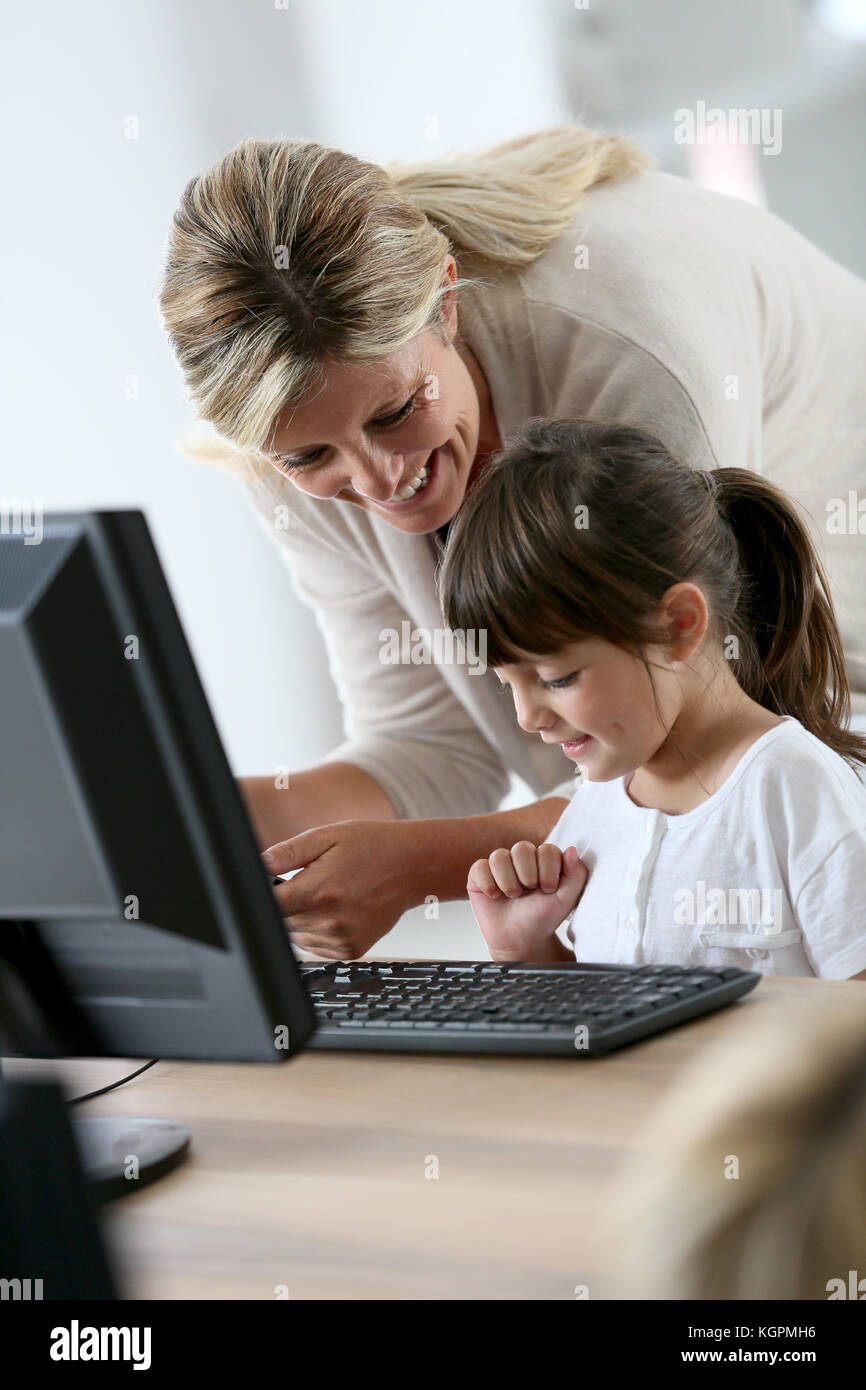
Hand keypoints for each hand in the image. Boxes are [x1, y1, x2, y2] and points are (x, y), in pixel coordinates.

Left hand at [261, 819, 415, 958]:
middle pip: (281, 923)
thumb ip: (287, 853)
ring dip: (300, 919)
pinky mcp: (352, 951)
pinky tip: (335, 909)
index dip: (266, 894)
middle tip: (308, 880)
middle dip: (286, 903)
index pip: (271, 906)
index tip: (272, 884)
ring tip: (326, 894)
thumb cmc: (371, 846)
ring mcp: (342, 940)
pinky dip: (317, 931)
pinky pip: (317, 947)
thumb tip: (258, 864)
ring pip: (297, 938)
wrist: (412, 866)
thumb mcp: (326, 836)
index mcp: (320, 891)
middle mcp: (330, 921)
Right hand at [467, 841, 587, 960]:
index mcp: (543, 860)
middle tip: (529, 893)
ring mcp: (499, 866)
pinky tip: (495, 896)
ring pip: (500, 856)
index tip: (549, 889)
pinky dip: (488, 884)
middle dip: (528, 875)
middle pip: (522, 848)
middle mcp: (520, 859)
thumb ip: (576, 874)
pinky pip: (479, 868)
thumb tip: (571, 850)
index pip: (546, 849)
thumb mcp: (566, 900)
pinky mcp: (479, 876)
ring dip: (509, 881)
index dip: (548, 870)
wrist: (520, 940)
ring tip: (513, 896)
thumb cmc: (542, 918)